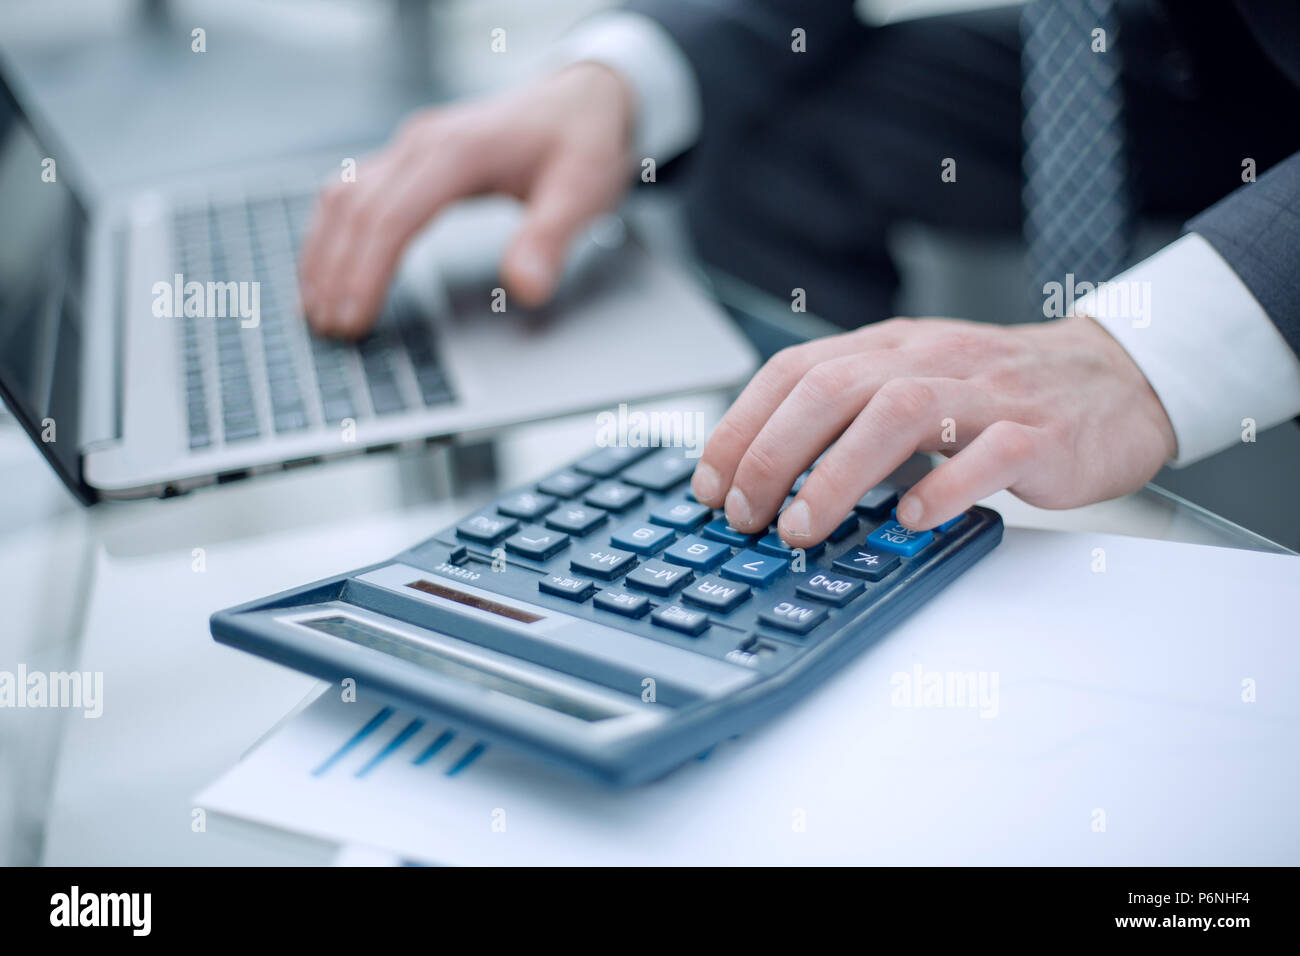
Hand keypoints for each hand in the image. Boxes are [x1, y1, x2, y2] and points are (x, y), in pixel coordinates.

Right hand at [298, 63, 635, 337]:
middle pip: (357, 210)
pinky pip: (355, 191)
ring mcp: (412, 147)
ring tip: (314, 308)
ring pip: (344, 197)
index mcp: (458, 151)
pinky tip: (326, 266)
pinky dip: (333, 232)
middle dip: (336, 273)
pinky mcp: (411, 157)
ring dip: (323, 252)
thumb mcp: (583, 193)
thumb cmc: (583, 142)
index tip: (354, 319)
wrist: (586, 98)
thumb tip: (526, 289)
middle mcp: (423, 142)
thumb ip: (551, 240)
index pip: (391, 217)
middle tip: (328, 330)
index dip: (366, 273)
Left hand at [690, 315, 1177, 544]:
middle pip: (833, 388)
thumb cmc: (999, 394)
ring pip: (900, 412)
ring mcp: (987, 393)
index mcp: (891, 348)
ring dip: (838, 473)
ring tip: (803, 527)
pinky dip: (943, 488)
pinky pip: (988, 455)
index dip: (743, 426)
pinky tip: (910, 522)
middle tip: (745, 514)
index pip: (795, 371)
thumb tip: (765, 475)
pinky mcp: (1040, 434)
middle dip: (773, 454)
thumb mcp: (914, 384)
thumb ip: (849, 416)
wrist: (1116, 380)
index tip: (711, 484)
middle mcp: (930, 359)